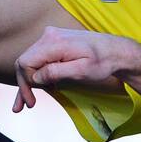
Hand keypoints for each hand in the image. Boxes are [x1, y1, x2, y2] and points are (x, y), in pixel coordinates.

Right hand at [12, 27, 130, 111]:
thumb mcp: (81, 70)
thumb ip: (56, 72)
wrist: (116, 51)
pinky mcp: (56, 41)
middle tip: (28, 105)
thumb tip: (35, 77)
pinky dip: (37, 73)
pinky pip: (40, 58)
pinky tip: (41, 87)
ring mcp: (52, 37)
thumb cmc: (103, 61)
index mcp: (55, 42)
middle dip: (24, 85)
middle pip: (25, 62)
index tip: (32, 100)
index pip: (25, 62)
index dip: (25, 83)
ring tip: (27, 103)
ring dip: (29, 81)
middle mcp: (50, 36)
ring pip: (31, 61)